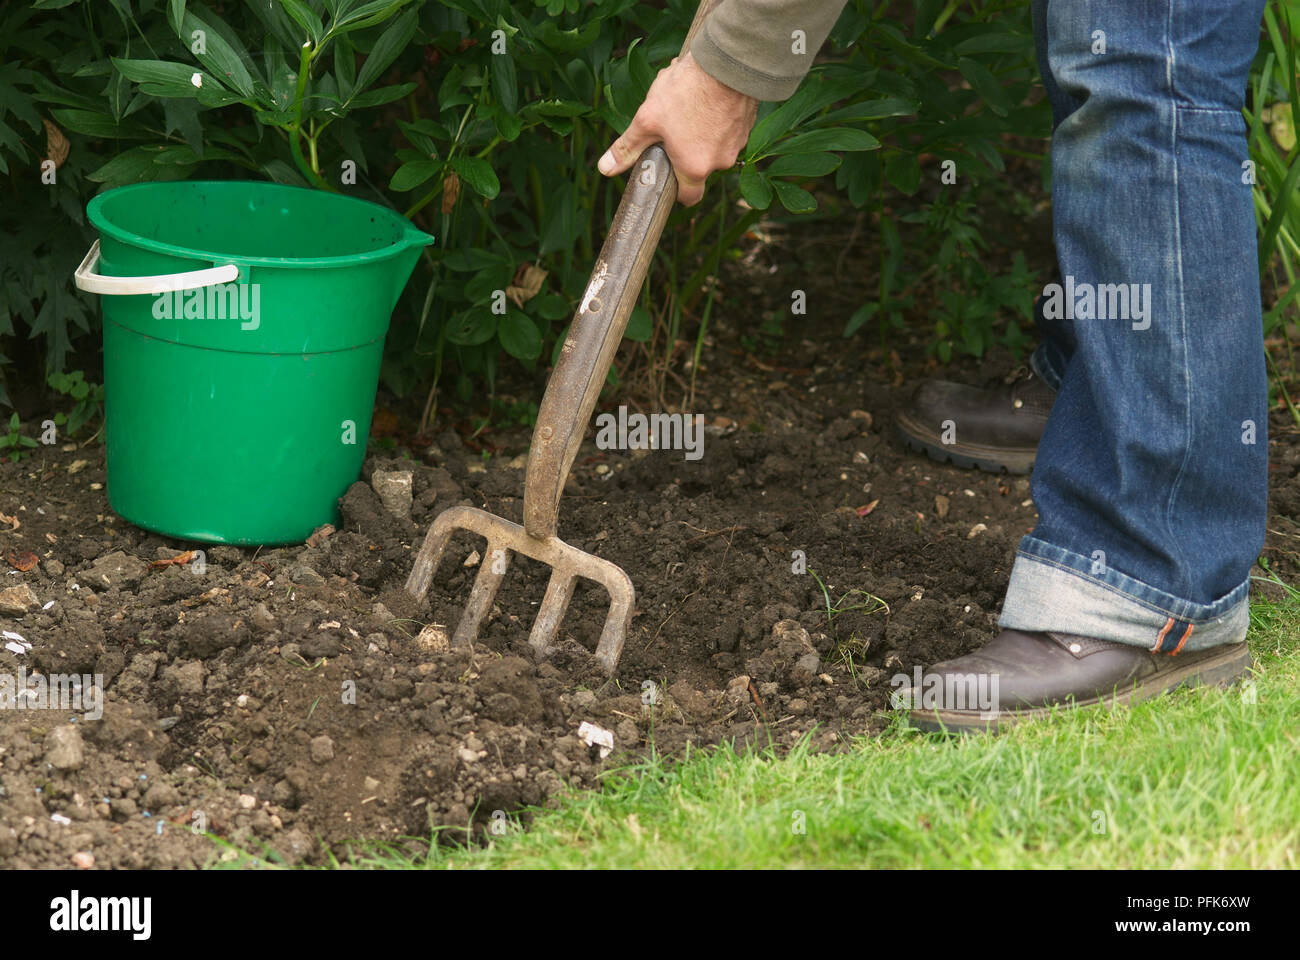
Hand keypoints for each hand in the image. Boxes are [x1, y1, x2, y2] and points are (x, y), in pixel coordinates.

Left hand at [597, 51, 758, 205]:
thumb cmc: (687, 92)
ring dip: (699, 131)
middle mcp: (720, 162)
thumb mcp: (647, 120)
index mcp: (694, 168)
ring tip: (687, 104)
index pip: (689, 197)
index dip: (677, 191)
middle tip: (671, 129)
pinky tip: (704, 95)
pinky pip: (727, 128)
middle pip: (699, 166)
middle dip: (684, 150)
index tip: (667, 178)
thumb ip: (627, 147)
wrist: (729, 63)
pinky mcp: (747, 124)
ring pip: (713, 144)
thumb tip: (605, 168)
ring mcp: (738, 143)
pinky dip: (715, 117)